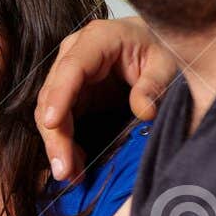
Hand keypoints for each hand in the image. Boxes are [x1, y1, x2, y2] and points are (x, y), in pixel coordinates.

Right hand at [36, 16, 174, 180]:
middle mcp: (73, 54)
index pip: (71, 68)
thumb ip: (155, 85)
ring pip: (49, 112)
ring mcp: (68, 75)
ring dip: (57, 145)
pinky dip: (65, 145)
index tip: (52, 123)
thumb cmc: (160, 49)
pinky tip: (75, 167)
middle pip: (52, 95)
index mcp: (97, 39)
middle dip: (55, 135)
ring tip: (70, 176)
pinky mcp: (71, 94)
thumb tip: (144, 112)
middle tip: (64, 169)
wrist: (154, 46)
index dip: (59, 96)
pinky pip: (60, 121)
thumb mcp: (166, 64)